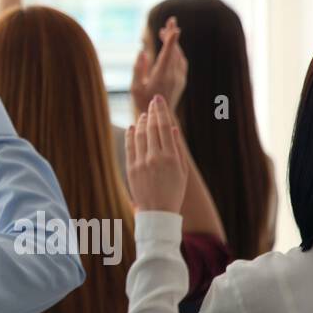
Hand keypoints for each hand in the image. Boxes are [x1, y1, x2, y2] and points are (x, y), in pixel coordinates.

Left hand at [125, 96, 187, 212]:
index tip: (158, 100)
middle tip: (153, 102)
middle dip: (152, 112)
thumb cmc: (174, 192)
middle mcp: (156, 157)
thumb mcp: (182, 171)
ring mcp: (141, 162)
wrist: (158, 212)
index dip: (161, 111)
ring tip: (144, 115)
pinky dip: (131, 135)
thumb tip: (172, 129)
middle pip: (152, 128)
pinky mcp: (131, 168)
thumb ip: (178, 149)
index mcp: (172, 157)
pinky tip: (132, 127)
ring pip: (140, 135)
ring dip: (141, 122)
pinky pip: (130, 146)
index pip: (164, 127)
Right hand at [131, 15, 186, 114]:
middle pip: (175, 51)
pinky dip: (176, 51)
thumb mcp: (135, 87)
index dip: (171, 41)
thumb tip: (142, 51)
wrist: (160, 118)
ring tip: (163, 32)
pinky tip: (169, 47)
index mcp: (161, 77)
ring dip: (173, 43)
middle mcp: (173, 76)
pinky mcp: (182, 80)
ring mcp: (179, 78)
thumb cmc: (143, 102)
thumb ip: (138, 68)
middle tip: (171, 20)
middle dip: (172, 35)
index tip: (175, 28)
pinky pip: (181, 61)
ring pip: (178, 55)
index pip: (167, 55)